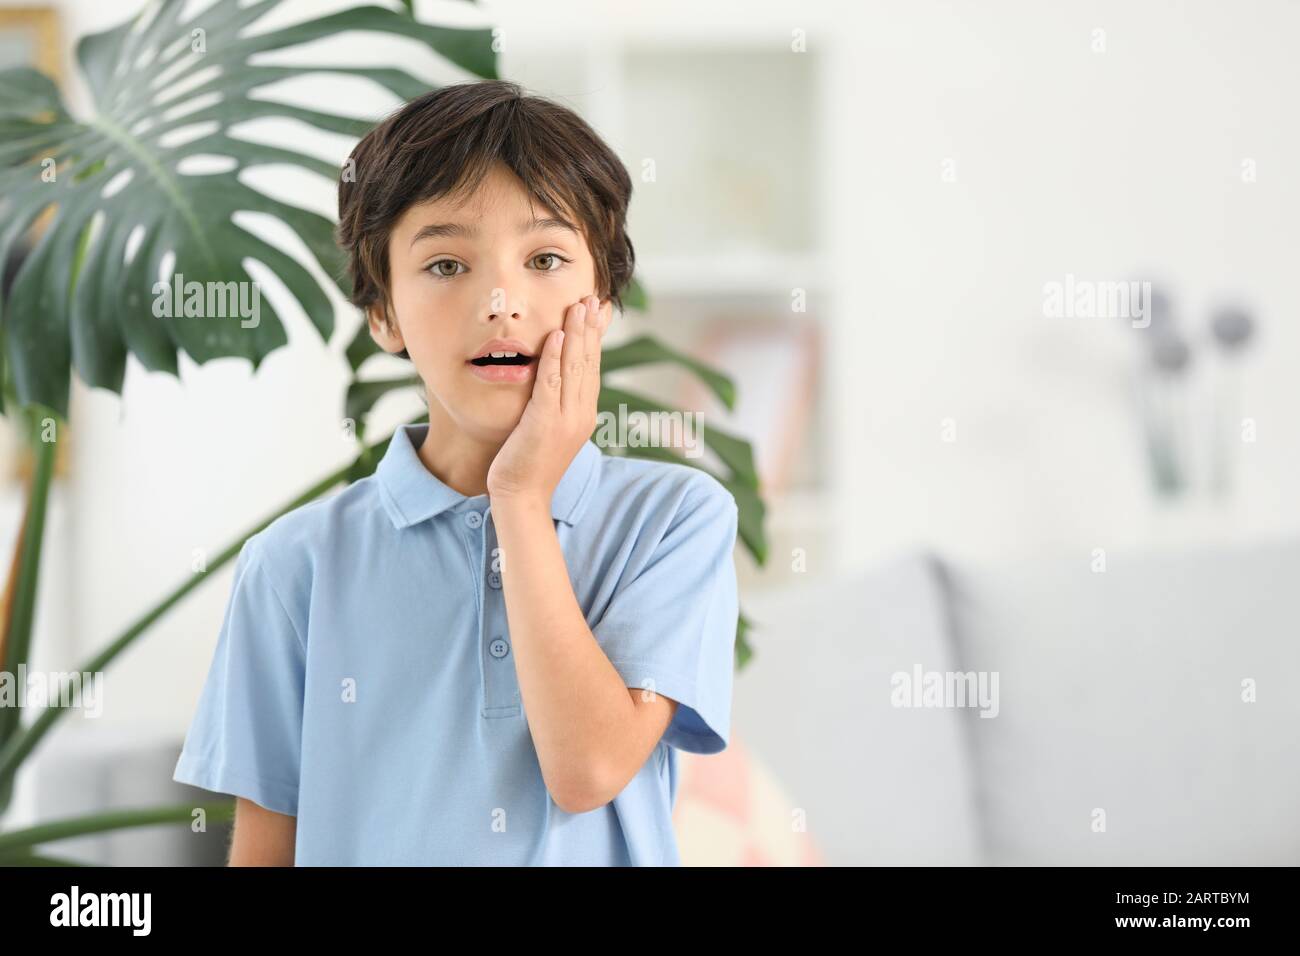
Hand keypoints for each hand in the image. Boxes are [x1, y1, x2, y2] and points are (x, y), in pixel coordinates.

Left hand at [486, 293, 612, 506]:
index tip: (599, 309)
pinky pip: (551, 383)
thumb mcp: (548, 429)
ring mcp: (566, 419)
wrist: (522, 497)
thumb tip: (555, 381)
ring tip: (579, 304)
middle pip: (589, 362)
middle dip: (591, 327)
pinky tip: (554, 333)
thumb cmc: (529, 464)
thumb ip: (555, 404)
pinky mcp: (545, 423)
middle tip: (593, 296)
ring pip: (574, 367)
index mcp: (584, 414)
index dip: (596, 336)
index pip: (592, 366)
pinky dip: (554, 356)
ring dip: (577, 333)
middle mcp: (581, 413)